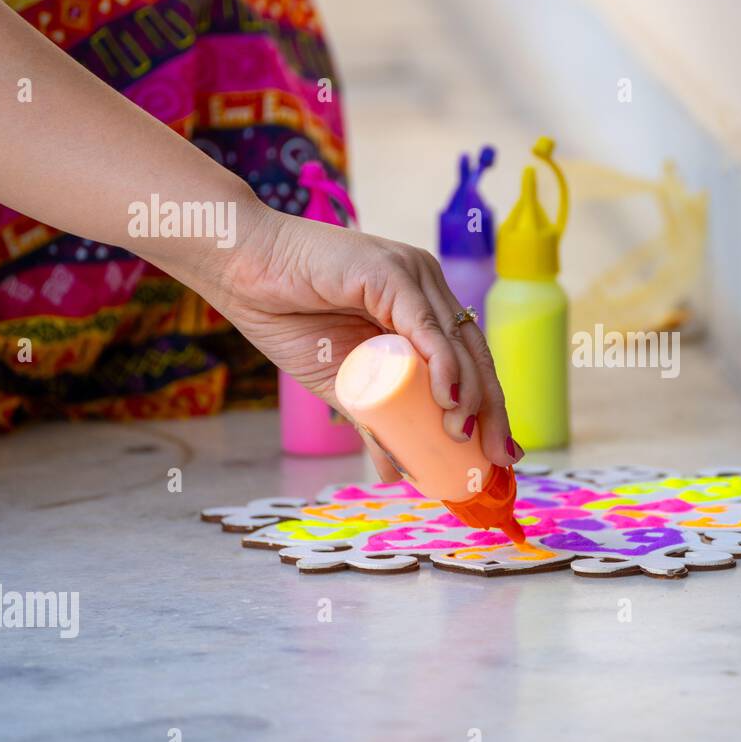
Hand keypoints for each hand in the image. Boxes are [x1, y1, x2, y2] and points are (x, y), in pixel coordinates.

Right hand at [211, 203, 518, 477]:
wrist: (239, 270)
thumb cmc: (286, 318)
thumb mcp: (343, 385)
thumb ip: (373, 420)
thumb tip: (397, 471)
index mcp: (422, 308)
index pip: (470, 361)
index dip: (491, 407)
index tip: (502, 453)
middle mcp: (427, 287)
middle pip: (475, 354)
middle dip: (493, 410)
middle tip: (501, 458)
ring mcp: (412, 276)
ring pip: (456, 342)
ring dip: (469, 395)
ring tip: (467, 439)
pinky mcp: (390, 272)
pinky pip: (425, 326)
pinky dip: (441, 365)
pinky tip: (449, 400)